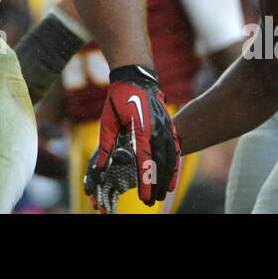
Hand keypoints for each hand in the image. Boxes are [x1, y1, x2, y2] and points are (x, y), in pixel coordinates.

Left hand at [86, 64, 179, 206]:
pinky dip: (175, 162)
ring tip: (164, 192)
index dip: (146, 183)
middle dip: (157, 184)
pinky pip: (175, 147)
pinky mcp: (169, 124)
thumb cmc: (118, 99)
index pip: (145, 163)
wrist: (136, 77)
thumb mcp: (107, 121)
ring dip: (168, 176)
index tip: (144, 199)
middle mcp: (157, 131)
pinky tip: (172, 174)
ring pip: (171, 157)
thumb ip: (106, 146)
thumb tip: (102, 168)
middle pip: (161, 164)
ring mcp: (166, 127)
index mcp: (142, 131)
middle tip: (153, 201)